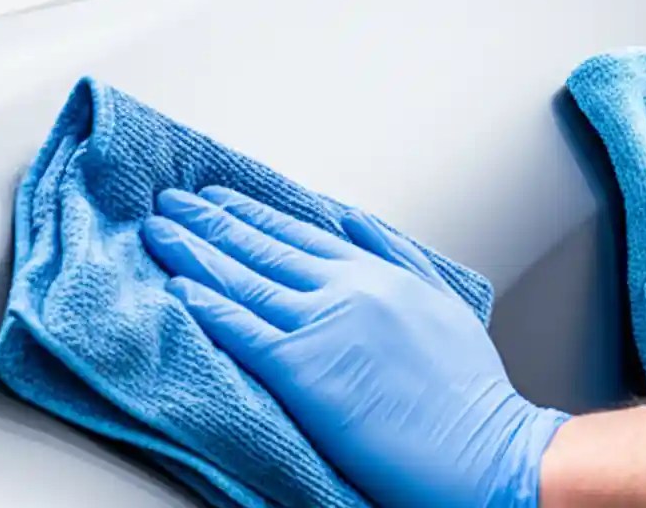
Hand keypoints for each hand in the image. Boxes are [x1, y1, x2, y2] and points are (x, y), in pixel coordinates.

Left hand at [141, 187, 566, 506]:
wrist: (486, 448)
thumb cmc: (469, 393)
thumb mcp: (442, 302)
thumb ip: (394, 255)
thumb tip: (352, 220)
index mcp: (379, 274)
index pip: (299, 233)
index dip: (252, 214)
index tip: (218, 199)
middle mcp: (348, 289)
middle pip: (263, 245)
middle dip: (210, 221)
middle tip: (171, 201)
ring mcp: (324, 325)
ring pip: (244, 278)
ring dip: (194, 251)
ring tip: (159, 231)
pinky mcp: (303, 369)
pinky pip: (242, 328)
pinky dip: (207, 304)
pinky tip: (178, 286)